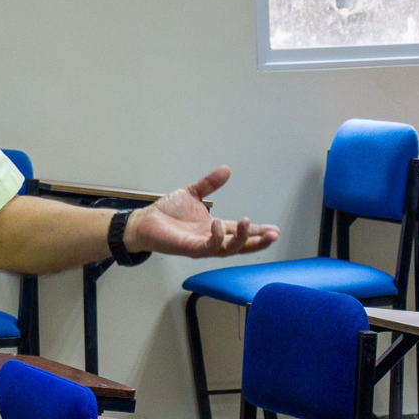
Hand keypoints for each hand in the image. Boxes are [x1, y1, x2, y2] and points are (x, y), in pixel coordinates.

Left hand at [125, 166, 279, 257]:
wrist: (144, 221)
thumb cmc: (167, 212)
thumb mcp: (192, 194)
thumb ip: (209, 184)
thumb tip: (226, 169)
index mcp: (214, 228)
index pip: (240, 232)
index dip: (257, 232)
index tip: (274, 230)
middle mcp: (211, 240)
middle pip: (240, 245)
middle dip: (257, 241)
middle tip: (273, 235)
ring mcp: (201, 246)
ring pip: (227, 249)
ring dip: (241, 239)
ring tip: (248, 223)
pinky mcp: (189, 248)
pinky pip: (207, 247)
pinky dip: (216, 237)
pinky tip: (219, 224)